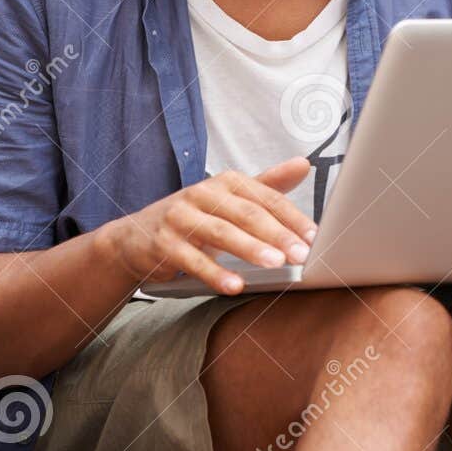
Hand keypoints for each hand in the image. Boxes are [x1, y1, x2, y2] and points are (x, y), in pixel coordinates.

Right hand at [100, 157, 315, 294]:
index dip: (292, 217)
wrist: (136, 237)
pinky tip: (234, 286)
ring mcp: (180, 217)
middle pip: (246, 213)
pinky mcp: (163, 243)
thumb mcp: (230, 199)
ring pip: (220, 232)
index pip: (265, 197)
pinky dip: (214, 273)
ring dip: (250, 249)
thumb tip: (304, 164)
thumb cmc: (195, 218)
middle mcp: (202, 193)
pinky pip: (192, 260)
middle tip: (302, 254)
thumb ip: (267, 186)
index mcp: (225, 182)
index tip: (315, 236)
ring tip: (276, 264)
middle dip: (277, 234)